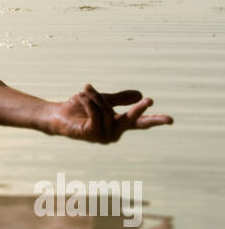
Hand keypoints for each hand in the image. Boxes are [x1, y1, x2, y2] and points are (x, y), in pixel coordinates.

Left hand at [48, 84, 172, 143]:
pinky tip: (81, 97)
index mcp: (118, 125)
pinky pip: (95, 112)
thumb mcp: (102, 100)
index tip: (171, 120)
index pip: (140, 123)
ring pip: (107, 110)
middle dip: (139, 109)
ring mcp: (103, 137)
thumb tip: (140, 95)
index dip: (155, 120)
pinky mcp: (91, 135)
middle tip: (149, 100)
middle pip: (130, 120)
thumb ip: (120, 99)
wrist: (58, 115)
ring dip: (95, 97)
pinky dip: (88, 101)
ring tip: (84, 91)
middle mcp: (113, 134)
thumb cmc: (80, 109)